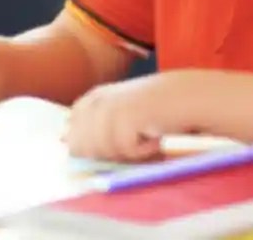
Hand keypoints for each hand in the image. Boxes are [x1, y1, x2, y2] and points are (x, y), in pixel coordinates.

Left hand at [64, 70, 215, 161]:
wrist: (188, 97)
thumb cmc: (154, 112)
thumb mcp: (117, 116)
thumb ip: (90, 128)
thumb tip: (63, 141)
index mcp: (89, 102)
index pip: (72, 140)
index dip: (90, 151)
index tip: (114, 146)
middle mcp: (95, 102)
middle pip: (82, 149)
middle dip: (104, 156)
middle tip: (131, 143)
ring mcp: (109, 108)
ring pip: (103, 152)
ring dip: (126, 154)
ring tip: (144, 138)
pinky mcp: (127, 115)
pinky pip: (126, 150)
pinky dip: (143, 151)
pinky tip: (154, 137)